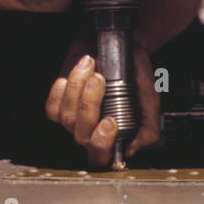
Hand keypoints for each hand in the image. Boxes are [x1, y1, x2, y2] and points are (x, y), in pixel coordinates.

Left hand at [44, 36, 161, 168]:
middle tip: (99, 80)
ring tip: (93, 68)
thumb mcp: (151, 100)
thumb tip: (131, 149)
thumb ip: (149, 128)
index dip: (101, 145)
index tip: (110, 121)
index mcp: (113, 136)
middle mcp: (91, 130)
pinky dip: (63, 88)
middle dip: (89, 107)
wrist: (123, 46)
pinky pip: (52, 107)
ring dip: (78, 89)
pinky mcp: (59, 103)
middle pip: (81, 136)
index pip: (100, 157)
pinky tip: (78, 73)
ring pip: (67, 118)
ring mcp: (74, 117)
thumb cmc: (135, 74)